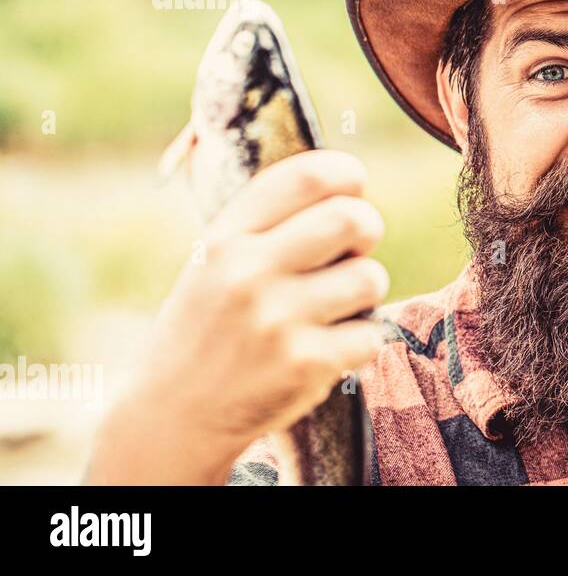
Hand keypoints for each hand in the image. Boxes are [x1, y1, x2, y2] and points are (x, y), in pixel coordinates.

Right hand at [84, 150, 388, 483]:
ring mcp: (278, 320)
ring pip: (370, 278)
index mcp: (224, 238)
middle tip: (353, 251)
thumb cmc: (206, 330)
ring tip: (335, 307)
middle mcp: (249, 273)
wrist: (173, 418)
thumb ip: (267, 224)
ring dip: (365, 291)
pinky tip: (327, 349)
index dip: (345, 174)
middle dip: (367, 229)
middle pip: (352, 219)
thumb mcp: (212, 263)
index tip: (353, 186)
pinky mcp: (305, 365)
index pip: (306, 176)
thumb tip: (348, 190)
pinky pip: (370, 334)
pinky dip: (360, 342)